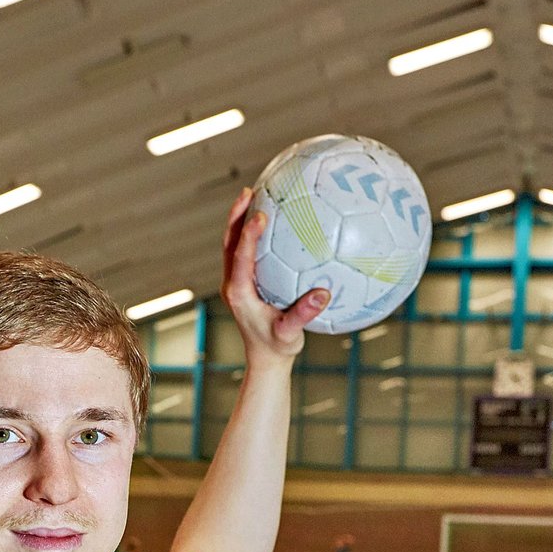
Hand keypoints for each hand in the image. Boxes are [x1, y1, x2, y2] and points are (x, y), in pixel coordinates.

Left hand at [222, 187, 329, 364]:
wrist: (266, 361)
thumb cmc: (278, 348)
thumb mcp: (291, 334)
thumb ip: (303, 314)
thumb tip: (323, 294)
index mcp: (239, 293)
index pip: (240, 257)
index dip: (248, 235)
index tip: (260, 214)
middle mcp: (233, 285)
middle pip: (229, 243)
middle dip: (237, 216)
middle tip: (249, 191)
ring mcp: (236, 284)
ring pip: (233, 245)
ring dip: (240, 221)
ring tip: (254, 194)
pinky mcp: (244, 284)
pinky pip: (244, 253)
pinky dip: (251, 234)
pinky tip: (271, 219)